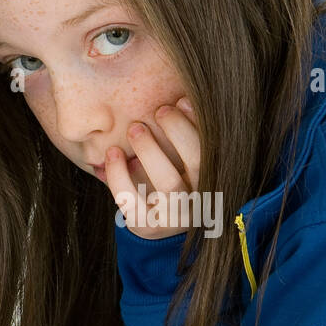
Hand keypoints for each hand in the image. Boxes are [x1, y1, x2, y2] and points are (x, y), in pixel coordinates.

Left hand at [107, 96, 200, 239]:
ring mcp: (174, 216)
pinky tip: (112, 153)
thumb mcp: (186, 161)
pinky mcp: (147, 225)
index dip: (196, 123)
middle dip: (177, 131)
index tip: (178, 100)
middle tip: (158, 110)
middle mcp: (200, 200)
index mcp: (213, 179)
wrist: (164, 224)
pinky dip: (118, 174)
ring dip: (150, 149)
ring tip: (135, 128)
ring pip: (167, 181)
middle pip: (196, 162)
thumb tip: (183, 99)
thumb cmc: (177, 178)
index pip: (212, 148)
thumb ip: (187, 135)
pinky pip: (132, 199)